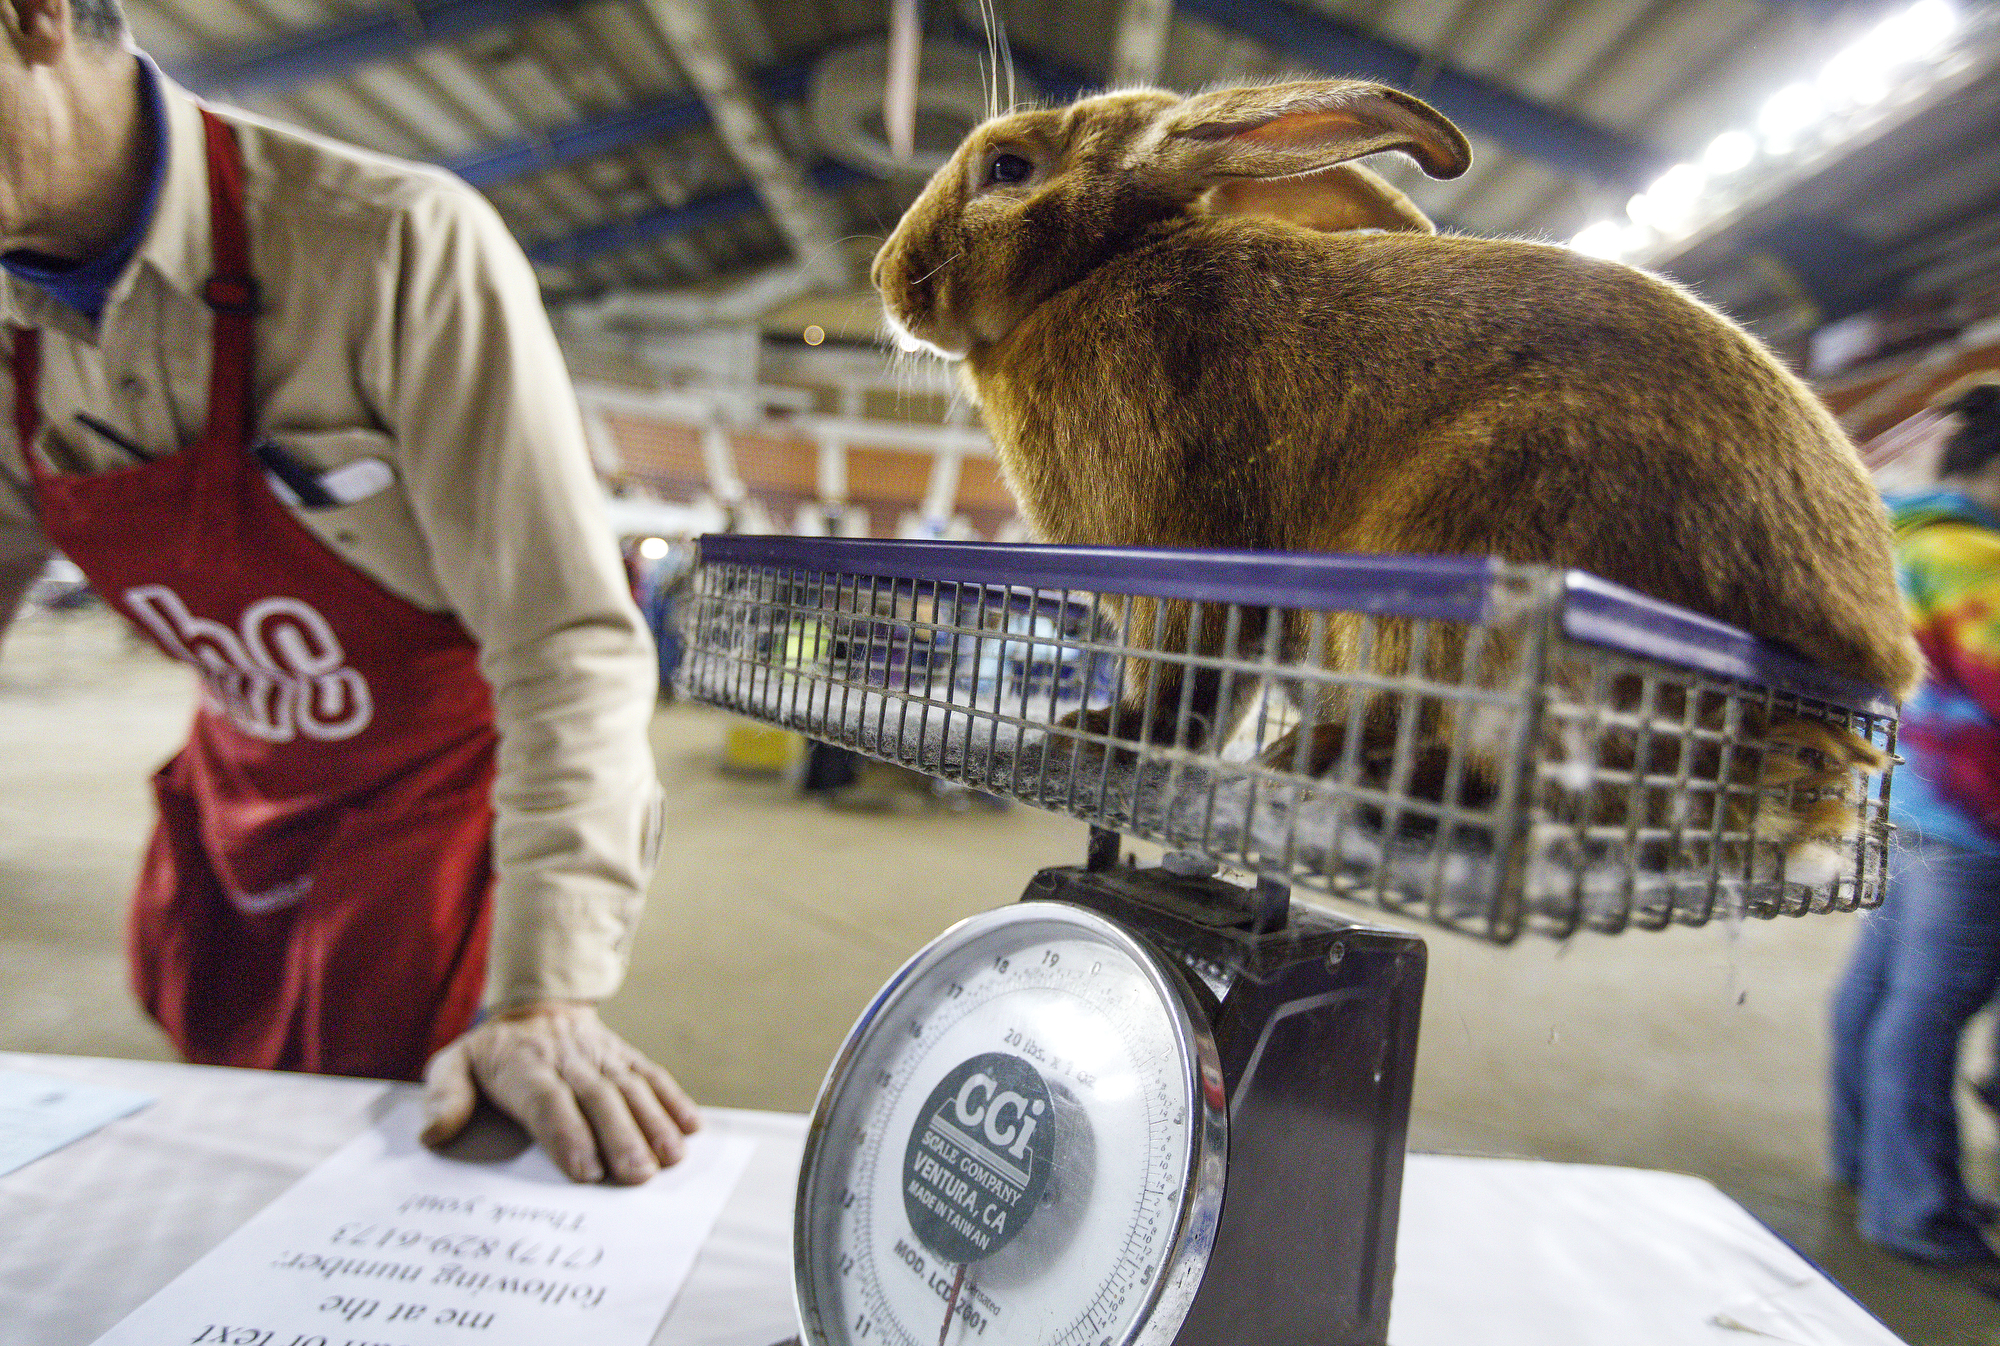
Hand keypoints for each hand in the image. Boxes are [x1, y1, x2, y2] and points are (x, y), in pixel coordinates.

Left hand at [420, 1000, 699, 1183]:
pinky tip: (691, 1126)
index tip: (586, 1169)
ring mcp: (602, 1058)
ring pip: (631, 1089)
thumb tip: (434, 1132)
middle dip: (621, 1137)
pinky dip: (674, 1099)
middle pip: (598, 1100)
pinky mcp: (626, 1057)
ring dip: (654, 1123)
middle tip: (638, 1174)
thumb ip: (444, 1095)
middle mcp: (568, 1062)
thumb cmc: (493, 1051)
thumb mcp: (453, 1063)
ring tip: (671, 1157)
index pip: (548, 1103)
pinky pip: (653, 1075)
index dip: (568, 1135)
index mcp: (524, 1068)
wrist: (540, 1004)